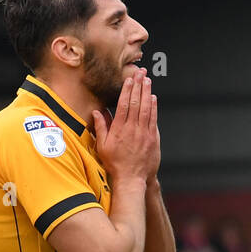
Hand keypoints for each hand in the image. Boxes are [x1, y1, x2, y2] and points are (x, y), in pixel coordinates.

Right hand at [90, 67, 158, 186]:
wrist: (131, 178)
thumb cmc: (115, 164)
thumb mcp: (102, 147)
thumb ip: (100, 128)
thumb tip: (97, 112)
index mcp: (119, 130)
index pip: (123, 105)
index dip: (126, 90)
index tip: (128, 80)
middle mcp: (132, 129)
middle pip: (136, 103)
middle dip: (138, 86)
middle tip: (140, 73)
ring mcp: (143, 133)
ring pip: (146, 108)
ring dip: (147, 93)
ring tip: (147, 80)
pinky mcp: (152, 138)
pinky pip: (153, 118)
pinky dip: (153, 107)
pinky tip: (153, 98)